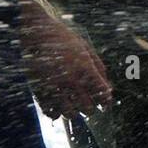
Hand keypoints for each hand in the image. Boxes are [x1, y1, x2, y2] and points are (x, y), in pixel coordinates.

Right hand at [19, 0, 112, 118]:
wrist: (38, 32)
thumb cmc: (64, 39)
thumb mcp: (86, 49)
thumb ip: (99, 68)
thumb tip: (109, 88)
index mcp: (86, 68)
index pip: (102, 94)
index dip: (105, 101)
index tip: (104, 103)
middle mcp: (72, 79)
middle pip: (88, 108)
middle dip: (91, 109)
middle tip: (88, 105)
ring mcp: (55, 86)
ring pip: (70, 114)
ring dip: (74, 113)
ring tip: (73, 107)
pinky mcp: (40, 90)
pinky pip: (51, 112)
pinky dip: (56, 113)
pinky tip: (58, 107)